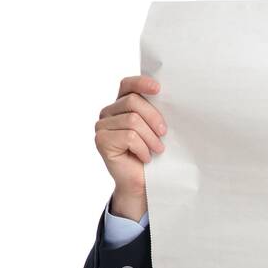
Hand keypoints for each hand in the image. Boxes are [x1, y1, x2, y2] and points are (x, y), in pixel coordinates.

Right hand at [94, 75, 165, 221]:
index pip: (127, 85)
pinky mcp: (102, 141)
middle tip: (164, 134)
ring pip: (132, 121)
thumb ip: (152, 112)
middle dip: (153, 117)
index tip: (158, 88)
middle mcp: (108, 113)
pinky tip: (145, 158)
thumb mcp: (153, 129)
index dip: (141, 83)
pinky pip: (129, 137)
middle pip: (133, 102)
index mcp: (120, 105)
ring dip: (150, 138)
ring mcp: (102, 126)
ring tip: (157, 150)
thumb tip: (165, 96)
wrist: (141, 184)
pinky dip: (142, 148)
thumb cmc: (150, 155)